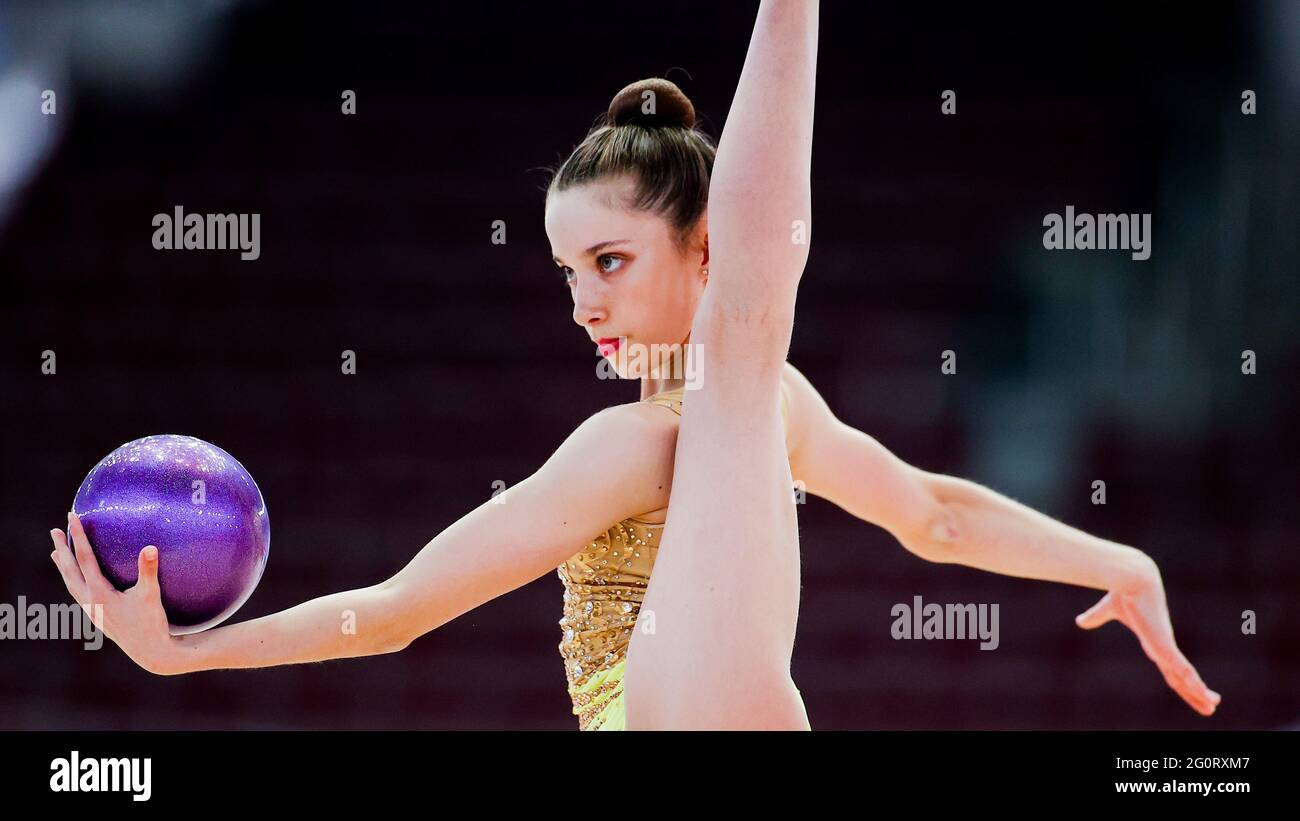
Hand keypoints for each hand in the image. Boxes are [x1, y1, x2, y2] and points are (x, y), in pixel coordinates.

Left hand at [50, 512, 179, 675]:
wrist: (149, 651)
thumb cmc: (152, 622)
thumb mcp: (151, 595)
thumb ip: (148, 571)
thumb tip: (149, 547)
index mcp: (99, 593)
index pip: (84, 558)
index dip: (78, 536)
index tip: (72, 518)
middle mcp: (90, 601)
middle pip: (70, 570)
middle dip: (62, 549)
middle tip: (54, 530)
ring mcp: (92, 610)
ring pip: (71, 583)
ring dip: (63, 566)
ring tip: (57, 553)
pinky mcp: (97, 617)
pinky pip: (78, 593)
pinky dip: (73, 580)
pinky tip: (78, 579)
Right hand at [1075, 560, 1220, 715]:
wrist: (1133, 578)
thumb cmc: (1123, 591)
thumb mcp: (1107, 609)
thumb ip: (1096, 617)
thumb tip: (1080, 621)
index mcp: (1153, 642)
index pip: (1170, 667)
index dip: (1180, 680)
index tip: (1195, 689)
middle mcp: (1163, 647)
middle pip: (1181, 677)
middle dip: (1196, 693)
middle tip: (1212, 706)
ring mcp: (1165, 646)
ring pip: (1186, 677)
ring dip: (1199, 693)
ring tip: (1212, 707)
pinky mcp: (1165, 644)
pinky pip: (1182, 669)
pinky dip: (1193, 683)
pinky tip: (1203, 693)